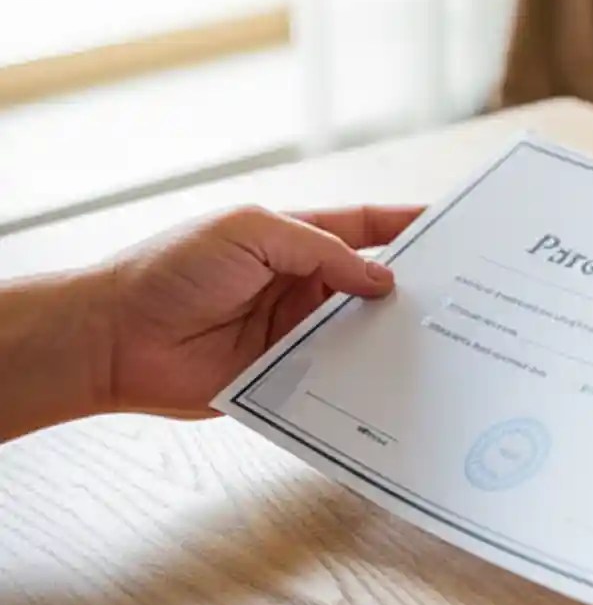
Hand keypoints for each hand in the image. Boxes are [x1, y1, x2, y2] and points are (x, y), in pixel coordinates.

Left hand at [102, 205, 421, 417]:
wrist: (116, 339)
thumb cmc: (173, 269)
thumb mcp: (251, 232)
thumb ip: (320, 249)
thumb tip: (381, 280)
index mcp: (294, 240)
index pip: (364, 228)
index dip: (406, 225)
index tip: (452, 225)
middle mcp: (301, 285)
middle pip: (372, 285)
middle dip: (413, 287)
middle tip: (463, 294)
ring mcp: (295, 332)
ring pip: (360, 333)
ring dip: (393, 336)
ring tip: (444, 338)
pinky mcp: (286, 377)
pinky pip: (336, 376)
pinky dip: (364, 377)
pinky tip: (396, 379)